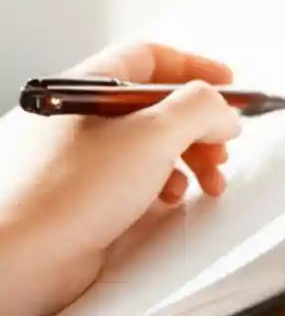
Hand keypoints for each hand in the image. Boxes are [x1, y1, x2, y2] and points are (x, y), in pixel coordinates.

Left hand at [0, 43, 241, 315]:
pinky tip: (170, 200)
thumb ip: (202, 110)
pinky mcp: (88, 195)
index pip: (149, 58)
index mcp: (89, 88)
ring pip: (154, 144)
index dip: (195, 67)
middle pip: (159, 104)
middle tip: (224, 144)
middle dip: (201, 125)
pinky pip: (139, 177)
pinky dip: (166, 184)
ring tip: (210, 182)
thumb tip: (225, 113)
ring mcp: (84, 158)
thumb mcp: (154, 134)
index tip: (230, 84)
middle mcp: (84, 118)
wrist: (24, 258)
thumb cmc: (72, 191)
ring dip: (192, 159)